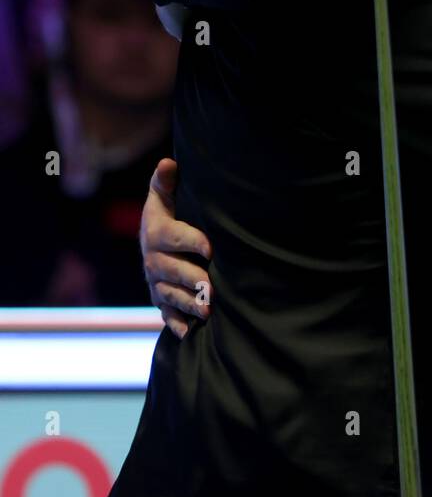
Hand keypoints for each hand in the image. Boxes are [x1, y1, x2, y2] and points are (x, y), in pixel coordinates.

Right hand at [140, 158, 213, 337]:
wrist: (153, 239)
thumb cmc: (167, 212)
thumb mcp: (164, 196)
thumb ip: (165, 182)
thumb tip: (168, 162)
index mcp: (157, 232)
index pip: (173, 236)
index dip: (191, 241)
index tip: (210, 247)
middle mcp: (153, 259)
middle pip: (172, 271)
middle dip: (192, 280)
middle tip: (212, 288)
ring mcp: (156, 282)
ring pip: (170, 294)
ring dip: (188, 304)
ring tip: (208, 312)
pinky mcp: (160, 299)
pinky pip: (165, 314)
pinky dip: (175, 324)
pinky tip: (189, 334)